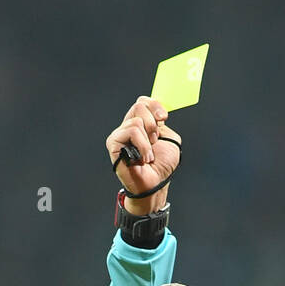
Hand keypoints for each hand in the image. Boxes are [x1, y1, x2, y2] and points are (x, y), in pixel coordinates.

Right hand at [105, 96, 181, 213]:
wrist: (155, 184)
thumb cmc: (162, 166)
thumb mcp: (170, 138)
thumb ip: (162, 122)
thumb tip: (156, 112)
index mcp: (141, 124)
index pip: (143, 102)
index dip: (154, 106)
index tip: (164, 118)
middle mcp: (129, 127)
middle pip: (139, 106)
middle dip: (152, 124)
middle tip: (155, 141)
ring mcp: (120, 135)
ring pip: (137, 121)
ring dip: (148, 141)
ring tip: (148, 155)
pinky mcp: (114, 143)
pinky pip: (131, 131)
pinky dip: (142, 145)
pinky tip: (142, 158)